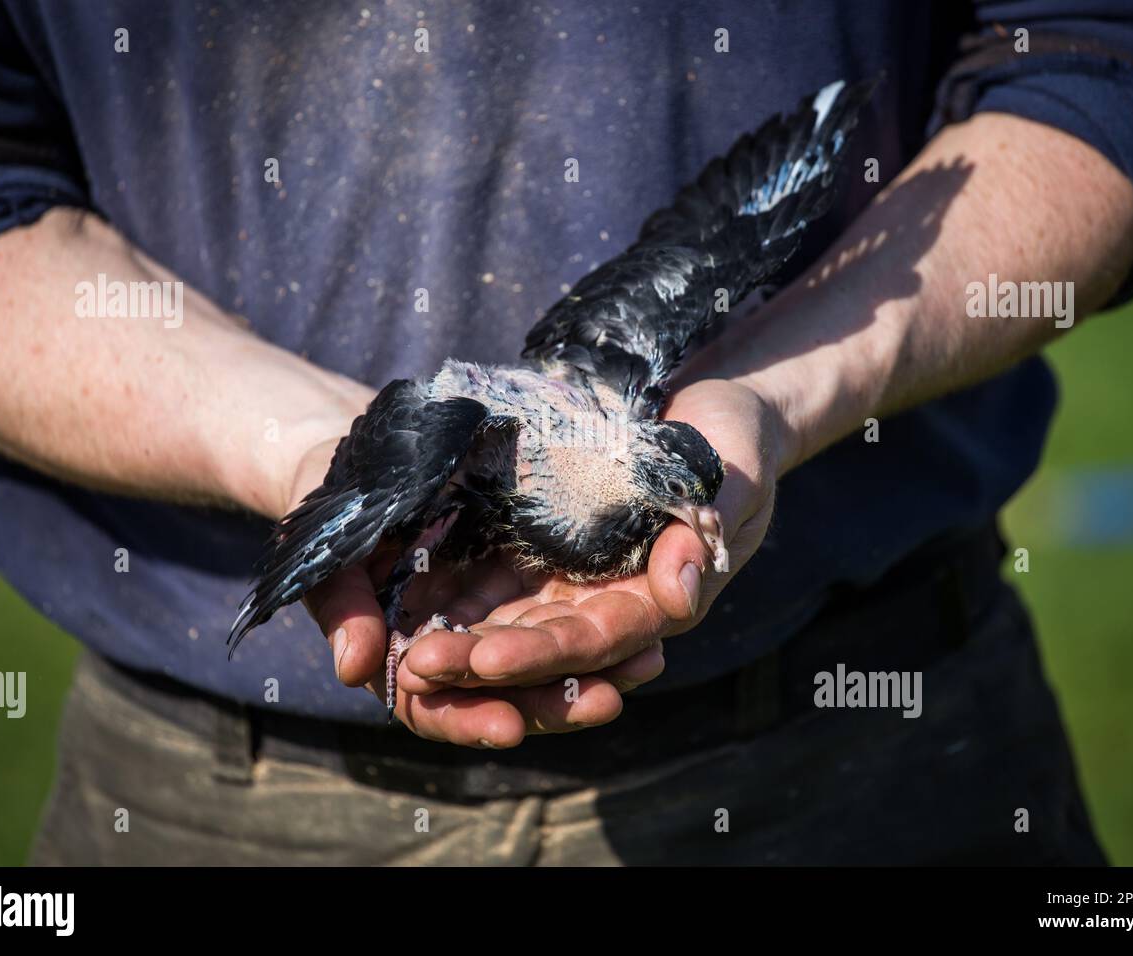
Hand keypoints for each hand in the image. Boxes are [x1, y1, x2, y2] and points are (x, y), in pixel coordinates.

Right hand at [286, 438, 657, 747]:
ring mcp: (494, 622)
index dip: (468, 718)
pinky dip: (605, 632)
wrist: (361, 464)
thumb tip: (353, 670)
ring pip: (545, 665)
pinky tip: (648, 629)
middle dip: (552, 705)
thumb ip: (342, 608)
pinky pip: (567, 618)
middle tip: (602, 703)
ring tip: (643, 667)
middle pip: (505, 695)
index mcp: (402, 658)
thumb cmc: (334, 511)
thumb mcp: (332, 553)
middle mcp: (456, 652)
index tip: (507, 726)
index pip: (436, 706)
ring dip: (593, 673)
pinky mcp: (526, 590)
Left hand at [394, 378, 790, 735]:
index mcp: (657, 602)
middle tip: (417, 666)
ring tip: (401, 654)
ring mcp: (572, 581)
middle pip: (542, 648)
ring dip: (460, 645)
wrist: (711, 410)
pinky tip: (405, 608)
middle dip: (481, 663)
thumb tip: (675, 594)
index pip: (596, 642)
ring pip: (511, 626)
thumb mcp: (730, 478)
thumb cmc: (731, 443)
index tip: (484, 660)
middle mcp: (609, 603)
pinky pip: (495, 585)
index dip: (541, 655)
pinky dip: (456, 602)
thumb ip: (703, 534)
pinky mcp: (542, 551)